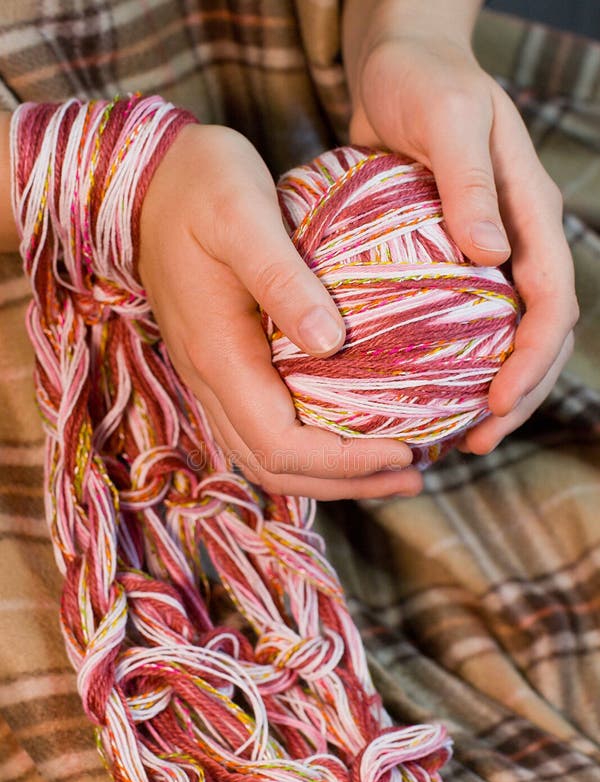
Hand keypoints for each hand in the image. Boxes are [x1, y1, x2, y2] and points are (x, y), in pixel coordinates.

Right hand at [138, 124, 420, 498]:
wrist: (147, 182)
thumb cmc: (199, 186)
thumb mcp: (243, 215)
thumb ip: (282, 278)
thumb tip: (332, 342)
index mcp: (218, 355)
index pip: (279, 445)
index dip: (343, 461)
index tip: (404, 451)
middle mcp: (210, 380)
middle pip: (275, 468)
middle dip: (346, 481)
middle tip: (413, 476)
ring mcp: (214, 378)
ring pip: (267, 456)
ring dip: (331, 473)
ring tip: (392, 467)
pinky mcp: (224, 366)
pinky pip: (265, 428)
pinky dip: (312, 446)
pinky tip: (352, 431)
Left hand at [344, 25, 577, 453]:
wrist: (398, 61)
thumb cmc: (421, 80)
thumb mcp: (446, 117)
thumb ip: (469, 183)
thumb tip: (491, 257)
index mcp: (531, 213)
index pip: (553, 303)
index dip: (533, 360)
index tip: (496, 403)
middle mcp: (518, 240)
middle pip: (540, 335)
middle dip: (520, 394)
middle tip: (478, 442)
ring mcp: (488, 253)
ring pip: (507, 337)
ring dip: (492, 390)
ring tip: (460, 436)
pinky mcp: (450, 258)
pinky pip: (464, 323)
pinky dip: (453, 364)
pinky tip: (425, 394)